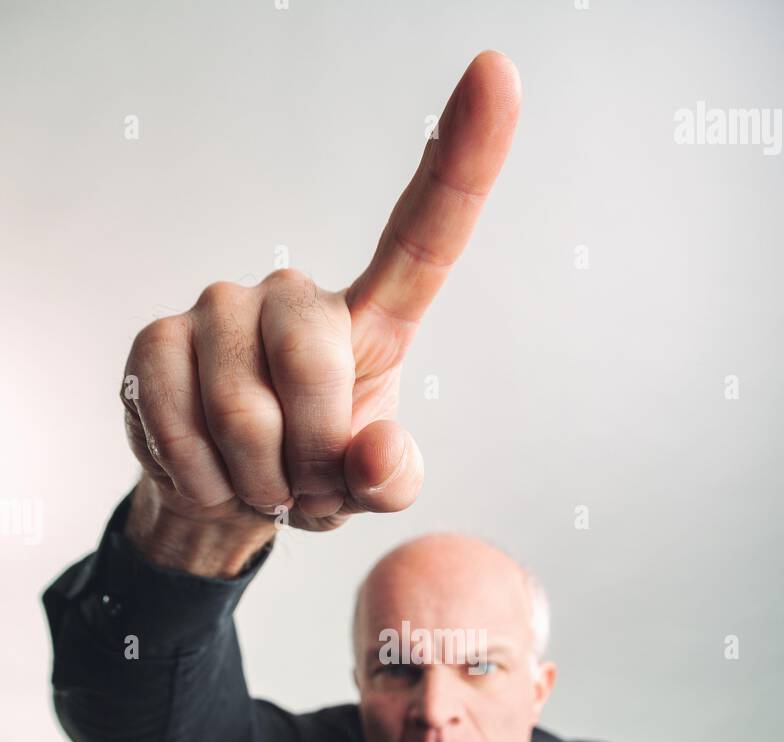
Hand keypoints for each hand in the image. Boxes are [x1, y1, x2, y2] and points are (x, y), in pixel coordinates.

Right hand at [120, 51, 520, 534]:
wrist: (225, 496)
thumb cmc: (312, 475)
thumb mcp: (366, 490)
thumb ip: (391, 478)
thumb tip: (377, 454)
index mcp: (369, 319)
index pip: (424, 233)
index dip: (465, 155)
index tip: (496, 73)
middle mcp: (294, 295)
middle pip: (312, 360)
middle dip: (309, 455)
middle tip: (301, 487)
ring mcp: (220, 309)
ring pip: (241, 410)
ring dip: (256, 478)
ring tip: (259, 481)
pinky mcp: (156, 338)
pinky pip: (180, 425)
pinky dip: (204, 479)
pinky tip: (210, 471)